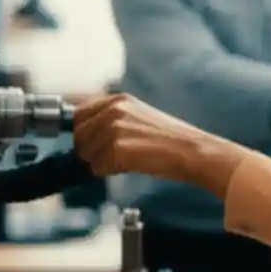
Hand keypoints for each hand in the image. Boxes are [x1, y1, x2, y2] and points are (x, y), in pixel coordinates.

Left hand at [73, 94, 245, 196]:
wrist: (192, 151)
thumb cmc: (170, 139)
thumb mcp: (138, 116)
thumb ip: (111, 118)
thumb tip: (83, 133)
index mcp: (118, 99)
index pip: (78, 113)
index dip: (82, 131)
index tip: (88, 141)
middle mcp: (113, 110)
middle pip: (77, 135)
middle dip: (89, 149)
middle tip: (113, 154)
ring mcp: (113, 129)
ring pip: (85, 153)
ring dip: (100, 162)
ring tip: (127, 159)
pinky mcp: (116, 149)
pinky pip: (97, 168)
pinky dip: (110, 172)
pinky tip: (131, 165)